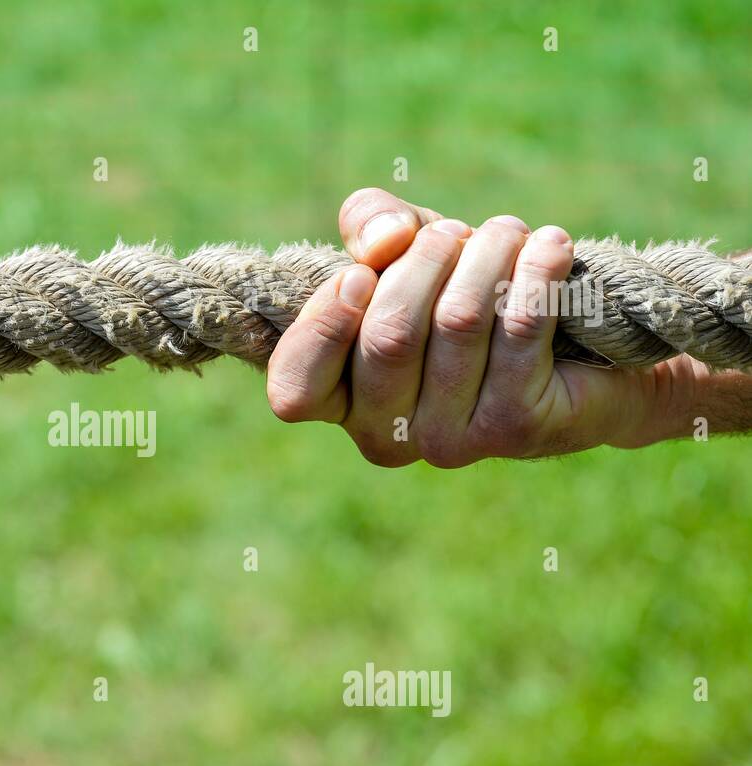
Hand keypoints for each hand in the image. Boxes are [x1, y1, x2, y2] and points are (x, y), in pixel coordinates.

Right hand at [266, 187, 709, 466]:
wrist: (570, 346)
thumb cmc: (462, 290)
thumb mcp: (402, 246)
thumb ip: (369, 225)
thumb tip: (387, 240)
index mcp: (336, 401)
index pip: (295, 390)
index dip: (323, 327)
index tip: (360, 274)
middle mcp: (383, 436)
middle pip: (389, 336)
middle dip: (428, 259)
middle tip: (456, 232)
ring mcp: (449, 441)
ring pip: (458, 321)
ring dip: (487, 254)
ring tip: (505, 233)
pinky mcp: (516, 427)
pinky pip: (520, 328)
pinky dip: (536, 271)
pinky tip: (550, 246)